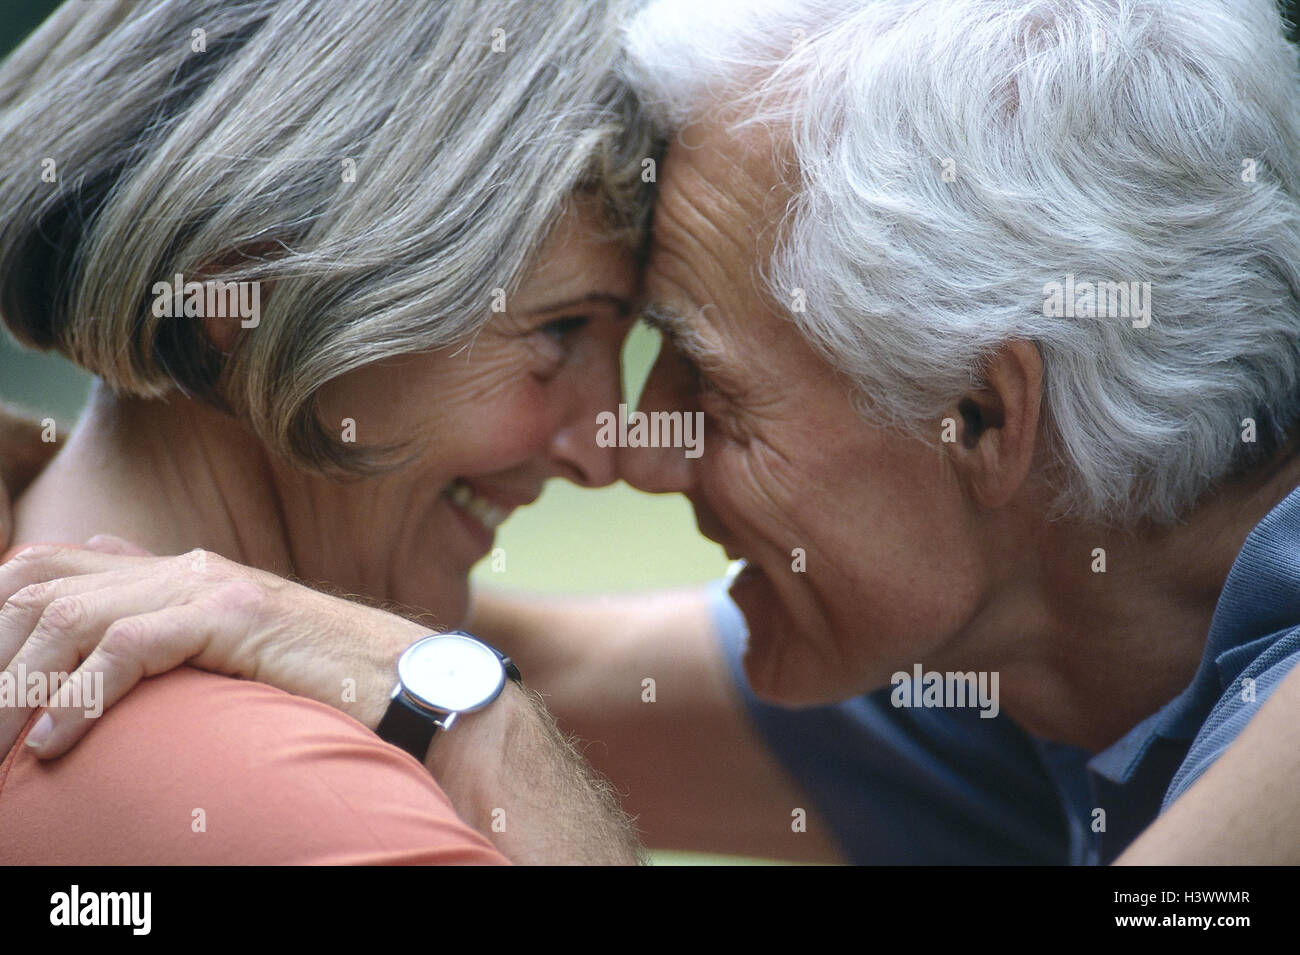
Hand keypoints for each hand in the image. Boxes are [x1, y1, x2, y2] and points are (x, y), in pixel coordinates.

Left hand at [0, 539, 643, 862]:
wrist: (415, 682)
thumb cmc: (326, 683)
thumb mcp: (236, 654)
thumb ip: (172, 629)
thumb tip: (100, 624)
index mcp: (180, 570)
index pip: (50, 564)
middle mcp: (187, 566)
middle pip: (41, 585)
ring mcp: (212, 584)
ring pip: (71, 617)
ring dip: (19, 688)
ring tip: (2, 750)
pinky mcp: (236, 614)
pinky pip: (129, 647)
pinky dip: (81, 696)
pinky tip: (59, 744)